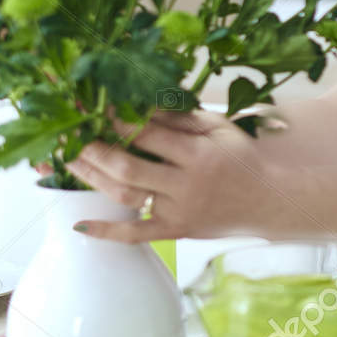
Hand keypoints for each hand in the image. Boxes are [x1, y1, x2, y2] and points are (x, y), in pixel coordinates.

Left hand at [56, 109, 288, 242]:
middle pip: (128, 168)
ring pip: (126, 197)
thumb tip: (138, 102)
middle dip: (93, 150)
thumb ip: (180, 117)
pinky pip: (137, 234)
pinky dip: (107, 232)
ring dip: (92, 179)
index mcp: (199, 154)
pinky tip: (80, 225)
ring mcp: (179, 211)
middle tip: (68, 136)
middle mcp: (187, 185)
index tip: (92, 108)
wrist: (268, 200)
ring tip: (67, 162)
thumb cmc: (242, 158)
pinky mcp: (176, 231)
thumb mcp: (218, 128)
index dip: (117, 121)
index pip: (148, 135)